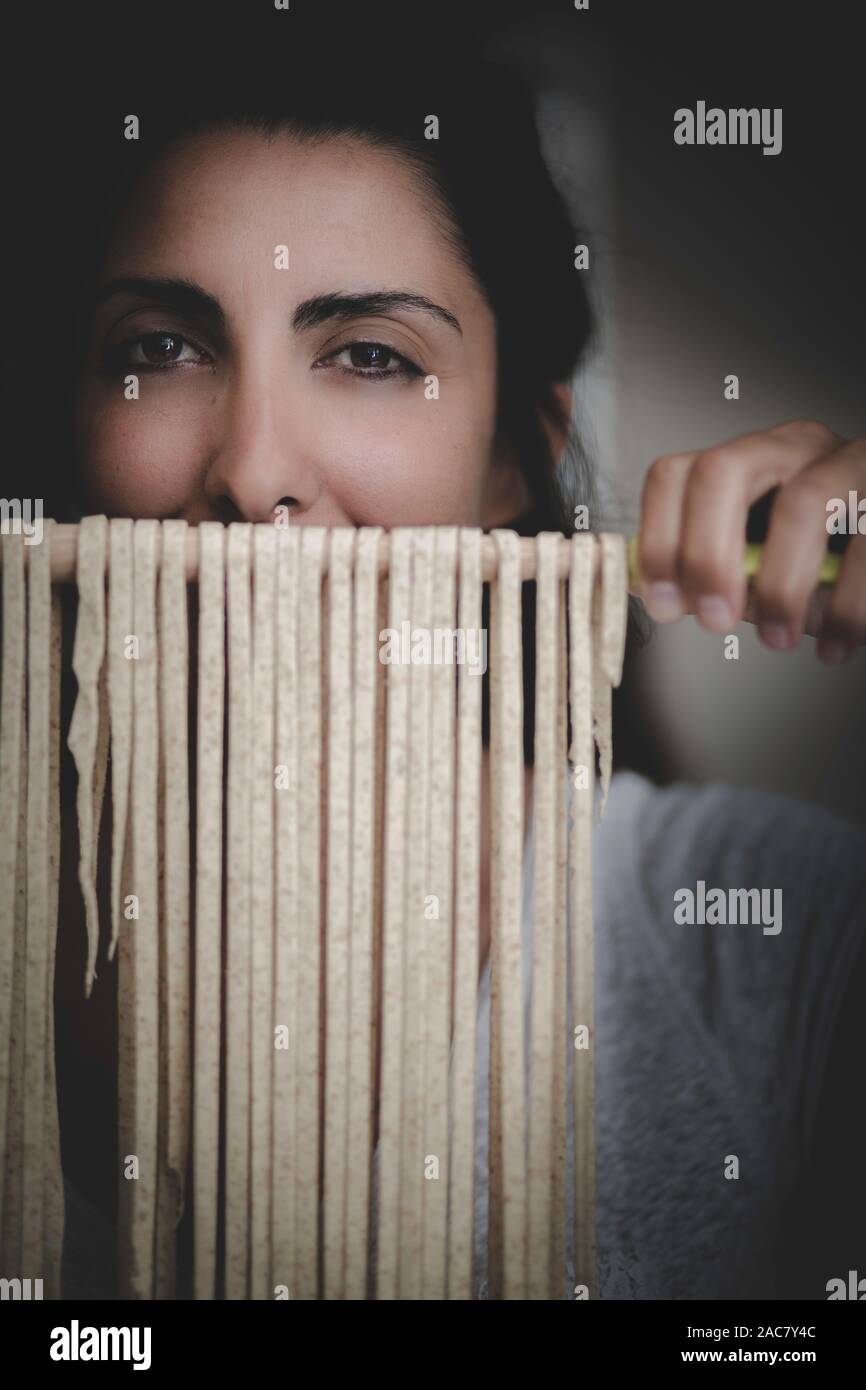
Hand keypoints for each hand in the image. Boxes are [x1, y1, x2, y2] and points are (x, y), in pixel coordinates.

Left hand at [634, 420, 865, 663]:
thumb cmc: (825, 557)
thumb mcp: (762, 562)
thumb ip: (713, 573)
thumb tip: (652, 590)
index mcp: (747, 461)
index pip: (675, 474)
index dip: (658, 539)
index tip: (665, 603)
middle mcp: (794, 446)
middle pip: (724, 471)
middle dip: (709, 553)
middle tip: (716, 620)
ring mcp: (850, 461)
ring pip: (805, 502)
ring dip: (782, 584)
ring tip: (779, 638)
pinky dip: (849, 606)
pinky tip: (839, 643)